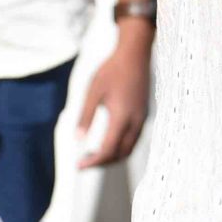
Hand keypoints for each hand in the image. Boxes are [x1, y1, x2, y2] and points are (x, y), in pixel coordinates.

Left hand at [76, 19, 152, 167]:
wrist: (134, 54)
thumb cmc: (111, 70)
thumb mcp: (93, 91)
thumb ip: (85, 116)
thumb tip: (77, 140)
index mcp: (122, 117)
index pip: (108, 150)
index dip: (93, 162)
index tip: (78, 166)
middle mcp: (135, 121)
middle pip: (120, 154)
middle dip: (102, 163)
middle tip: (84, 163)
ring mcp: (142, 118)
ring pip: (129, 149)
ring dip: (112, 156)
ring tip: (93, 155)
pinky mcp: (143, 114)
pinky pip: (133, 140)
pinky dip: (120, 147)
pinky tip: (107, 141)